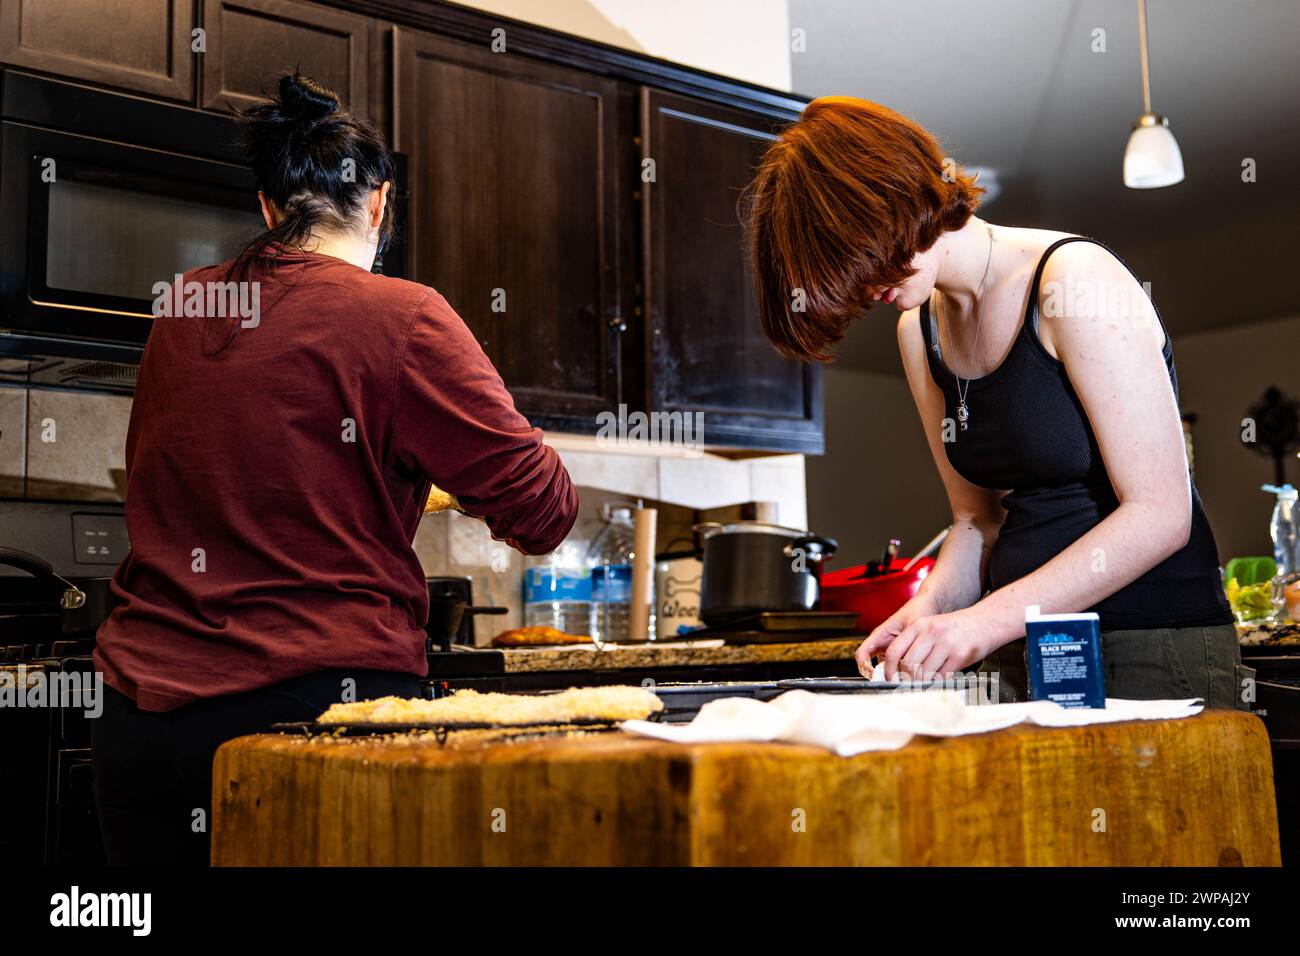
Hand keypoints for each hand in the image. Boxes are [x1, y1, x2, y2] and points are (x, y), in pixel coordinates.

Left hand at [859, 605, 1006, 680]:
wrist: (985, 621)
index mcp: (919, 625)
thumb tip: (900, 668)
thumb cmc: (956, 627)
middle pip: (908, 665)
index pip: (895, 651)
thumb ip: (916, 643)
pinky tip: (939, 680)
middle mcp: (930, 633)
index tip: (889, 678)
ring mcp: (946, 644)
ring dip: (922, 683)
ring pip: (924, 673)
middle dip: (905, 679)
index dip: (889, 669)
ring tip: (923, 683)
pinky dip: (937, 683)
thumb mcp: (931, 627)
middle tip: (907, 685)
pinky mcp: (959, 655)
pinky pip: (942, 677)